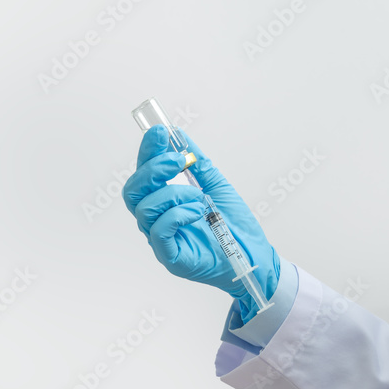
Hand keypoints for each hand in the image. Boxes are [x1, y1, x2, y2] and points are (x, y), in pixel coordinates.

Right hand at [122, 124, 280, 321]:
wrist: (255, 256)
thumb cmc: (235, 225)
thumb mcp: (216, 185)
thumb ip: (197, 164)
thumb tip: (179, 136)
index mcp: (164, 201)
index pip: (144, 173)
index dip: (148, 151)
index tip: (160, 132)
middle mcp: (157, 219)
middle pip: (132, 190)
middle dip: (153, 168)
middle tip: (178, 160)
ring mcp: (161, 239)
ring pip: (145, 207)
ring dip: (174, 193)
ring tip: (200, 197)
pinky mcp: (170, 257)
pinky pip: (159, 231)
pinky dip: (178, 214)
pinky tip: (198, 211)